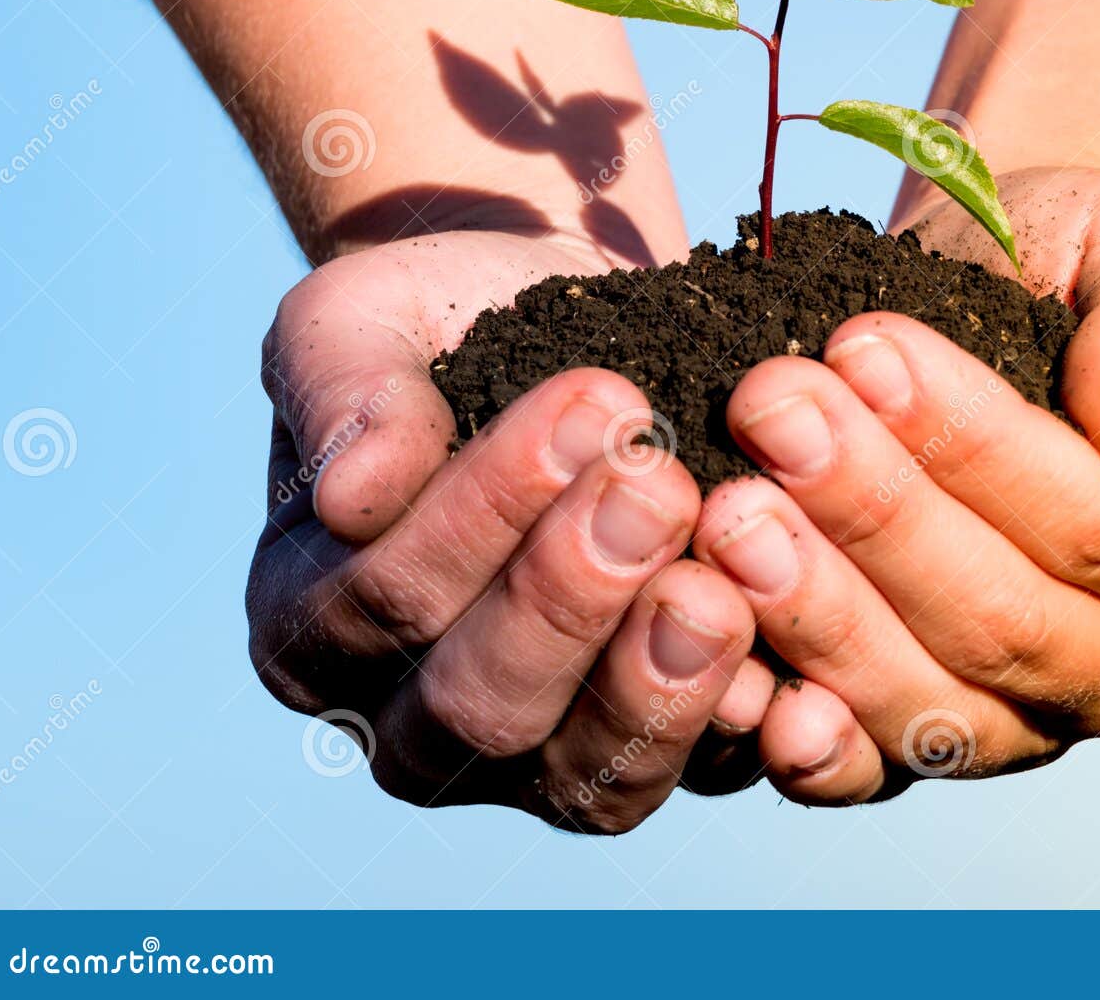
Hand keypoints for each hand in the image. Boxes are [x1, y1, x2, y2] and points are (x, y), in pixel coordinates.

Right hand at [249, 228, 755, 833]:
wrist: (573, 332)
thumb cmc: (451, 323)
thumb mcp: (366, 321)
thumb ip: (343, 391)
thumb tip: (352, 495)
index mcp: (314, 623)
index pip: (384, 599)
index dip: (484, 513)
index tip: (588, 406)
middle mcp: (411, 719)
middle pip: (479, 708)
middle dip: (571, 594)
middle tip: (656, 481)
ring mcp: (535, 757)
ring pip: (584, 778)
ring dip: (654, 682)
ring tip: (715, 588)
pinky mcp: (651, 752)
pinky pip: (696, 777)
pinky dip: (741, 730)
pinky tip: (785, 668)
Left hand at [691, 167, 1099, 802]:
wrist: (1005, 300)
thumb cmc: (1082, 266)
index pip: (1093, 521)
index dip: (969, 444)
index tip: (861, 347)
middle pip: (1000, 617)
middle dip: (872, 515)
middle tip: (767, 412)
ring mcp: (1037, 719)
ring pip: (929, 700)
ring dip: (819, 614)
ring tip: (728, 514)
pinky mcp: (936, 740)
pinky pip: (872, 766)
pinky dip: (806, 739)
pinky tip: (742, 691)